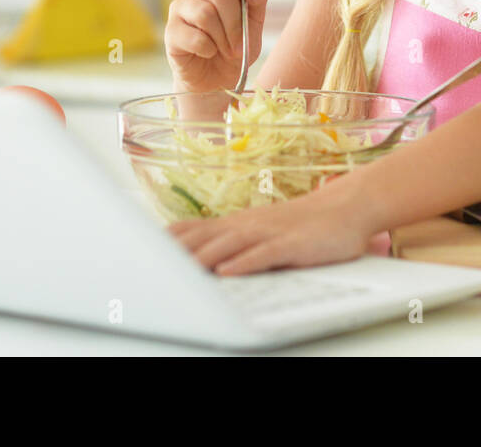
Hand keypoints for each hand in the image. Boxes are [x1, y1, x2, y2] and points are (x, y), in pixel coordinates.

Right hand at [165, 0, 271, 93]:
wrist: (217, 79)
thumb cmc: (235, 47)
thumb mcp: (255, 21)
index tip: (257, 0)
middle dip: (237, 21)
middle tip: (240, 43)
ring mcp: (180, 7)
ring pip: (206, 14)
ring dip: (225, 38)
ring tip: (227, 50)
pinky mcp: (171, 31)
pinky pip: (195, 36)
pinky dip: (209, 49)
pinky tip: (209, 52)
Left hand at [167, 178, 380, 275]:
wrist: (346, 207)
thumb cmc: (302, 225)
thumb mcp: (261, 231)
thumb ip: (230, 240)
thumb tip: (196, 255)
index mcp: (236, 223)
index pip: (191, 229)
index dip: (164, 242)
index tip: (134, 251)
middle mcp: (247, 224)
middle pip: (202, 238)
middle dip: (174, 255)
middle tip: (146, 268)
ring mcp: (269, 232)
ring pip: (228, 245)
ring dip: (202, 259)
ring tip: (177, 273)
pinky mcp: (292, 244)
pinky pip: (264, 254)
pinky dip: (244, 264)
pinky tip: (227, 273)